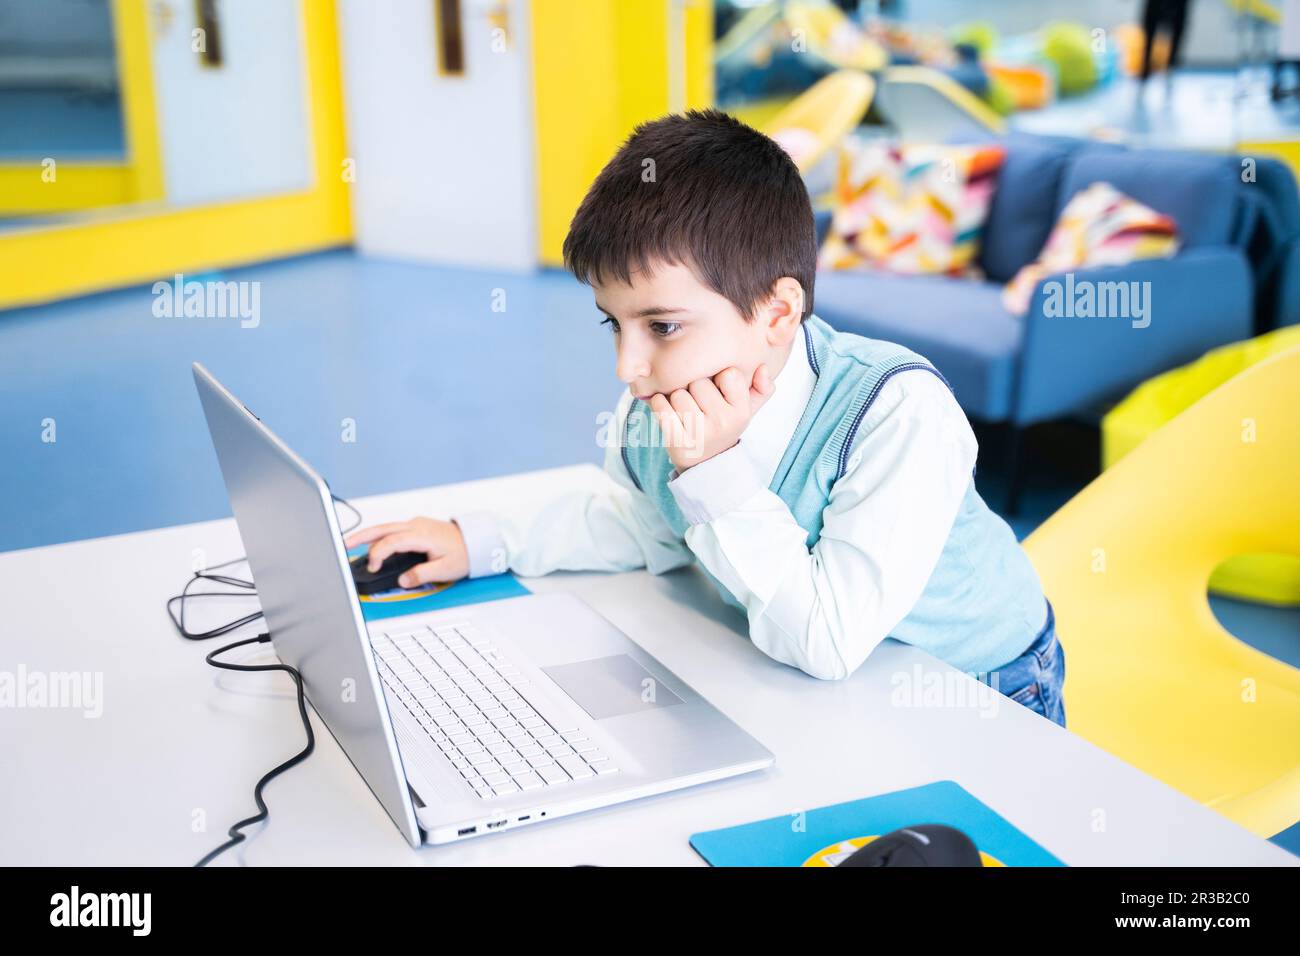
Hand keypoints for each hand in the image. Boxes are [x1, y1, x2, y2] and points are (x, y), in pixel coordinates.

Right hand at [343, 517, 469, 587]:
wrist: (477, 541)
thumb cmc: (464, 553)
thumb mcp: (445, 570)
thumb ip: (421, 575)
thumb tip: (403, 580)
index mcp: (422, 535)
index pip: (392, 541)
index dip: (379, 553)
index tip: (373, 566)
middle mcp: (416, 526)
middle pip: (382, 528)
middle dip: (361, 536)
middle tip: (343, 543)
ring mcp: (415, 525)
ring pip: (386, 527)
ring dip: (368, 536)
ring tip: (350, 544)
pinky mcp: (416, 528)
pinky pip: (393, 530)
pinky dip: (379, 536)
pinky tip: (372, 545)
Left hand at [648, 364, 774, 472]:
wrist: (706, 463)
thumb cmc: (724, 425)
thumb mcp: (746, 409)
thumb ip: (761, 388)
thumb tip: (763, 368)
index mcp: (742, 412)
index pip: (728, 374)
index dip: (719, 378)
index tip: (718, 390)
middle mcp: (723, 423)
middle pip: (699, 382)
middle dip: (695, 387)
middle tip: (698, 402)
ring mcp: (700, 433)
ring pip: (678, 393)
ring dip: (677, 397)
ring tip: (685, 410)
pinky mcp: (677, 441)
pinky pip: (661, 406)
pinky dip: (659, 404)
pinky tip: (666, 409)